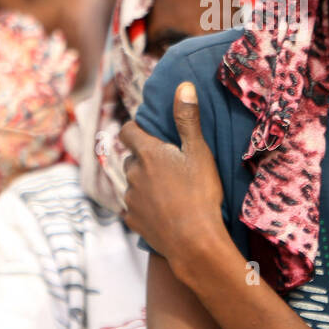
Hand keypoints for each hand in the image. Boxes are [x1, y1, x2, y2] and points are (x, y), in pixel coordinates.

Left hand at [120, 82, 225, 269]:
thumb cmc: (200, 193)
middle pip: (131, 159)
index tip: (148, 132)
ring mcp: (131, 199)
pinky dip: (145, 207)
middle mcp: (132, 174)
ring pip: (133, 184)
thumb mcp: (199, 152)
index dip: (136, 129)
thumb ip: (187, 119)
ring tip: (169, 192)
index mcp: (148, 154)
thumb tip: (183, 86)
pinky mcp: (133, 221)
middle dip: (144, 159)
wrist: (194, 242)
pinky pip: (135, 208)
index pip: (128, 131)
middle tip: (168, 165)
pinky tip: (164, 213)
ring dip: (144, 183)